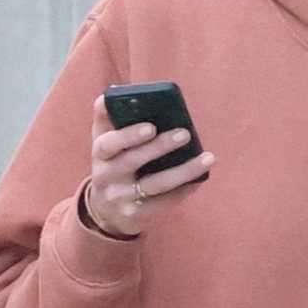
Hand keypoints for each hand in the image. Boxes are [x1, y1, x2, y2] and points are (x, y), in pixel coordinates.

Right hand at [84, 94, 214, 238]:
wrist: (104, 211)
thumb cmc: (112, 164)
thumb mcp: (105, 143)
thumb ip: (109, 118)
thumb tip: (119, 92)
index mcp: (100, 153)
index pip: (107, 143)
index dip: (128, 135)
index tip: (150, 126)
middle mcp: (106, 176)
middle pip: (132, 161)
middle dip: (160, 147)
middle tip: (185, 133)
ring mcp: (121, 198)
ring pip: (155, 184)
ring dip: (183, 171)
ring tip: (207, 158)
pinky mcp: (136, 215)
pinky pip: (164, 202)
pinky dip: (184, 190)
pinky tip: (200, 178)